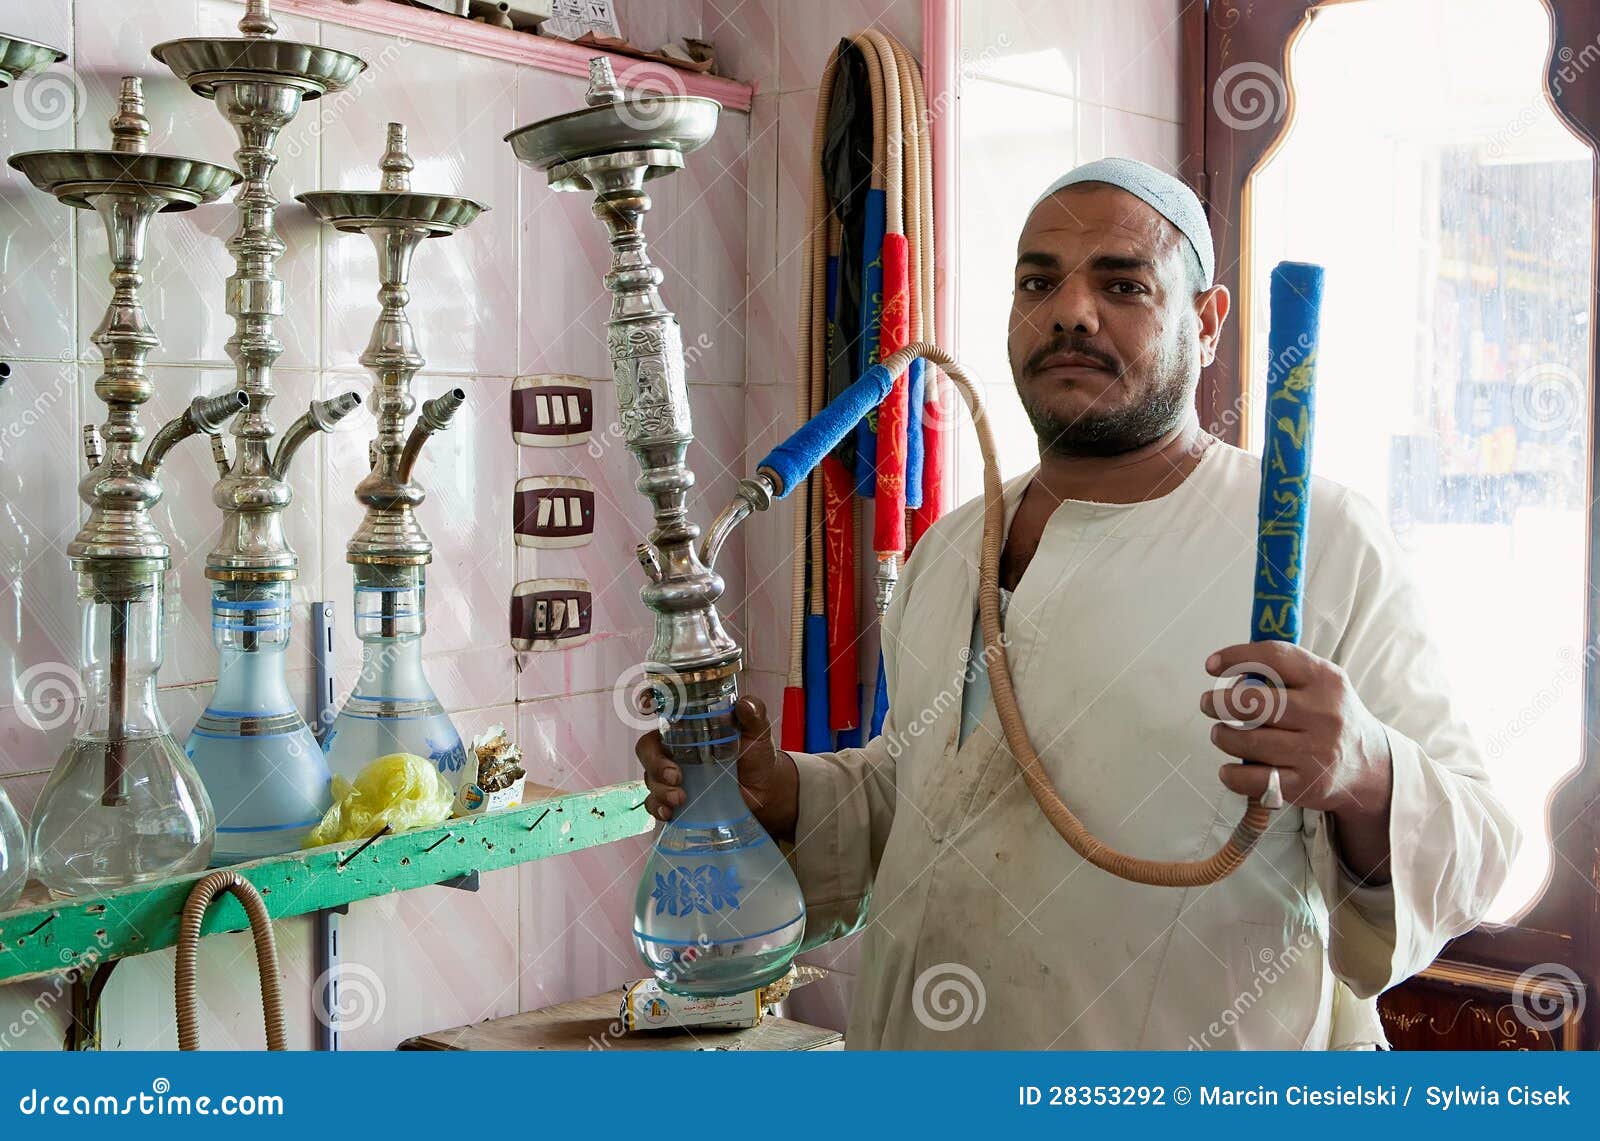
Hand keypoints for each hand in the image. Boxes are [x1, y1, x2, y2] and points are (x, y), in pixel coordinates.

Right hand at [635, 695, 799, 842]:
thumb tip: (745, 704)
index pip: (659, 725)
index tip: (667, 748)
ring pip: (650, 780)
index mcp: (687, 731)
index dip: (654, 737)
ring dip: (660, 791)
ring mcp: (673, 778)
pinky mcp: (676, 800)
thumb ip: (754, 713)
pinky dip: (657, 808)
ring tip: (680, 799)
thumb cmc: (754, 755)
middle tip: (676, 777)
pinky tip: (669, 814)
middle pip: (647, 754)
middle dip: (656, 766)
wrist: (764, 789)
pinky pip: (654, 803)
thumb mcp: (757, 732)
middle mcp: (674, 752)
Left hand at [1200, 641, 1392, 822]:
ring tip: (1221, 734)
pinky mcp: (1306, 785)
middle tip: (1208, 704)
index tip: (1212, 665)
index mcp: (1325, 680)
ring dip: (1223, 736)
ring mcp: (1316, 751)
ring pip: (1248, 741)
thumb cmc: (1330, 717)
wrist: (1369, 766)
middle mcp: (1323, 714)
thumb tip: (1232, 668)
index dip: (1236, 657)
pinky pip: (1254, 780)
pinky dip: (1231, 774)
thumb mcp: (1320, 683)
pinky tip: (1228, 768)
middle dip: (1219, 702)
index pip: (1274, 658)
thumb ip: (1281, 671)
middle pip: (1253, 702)